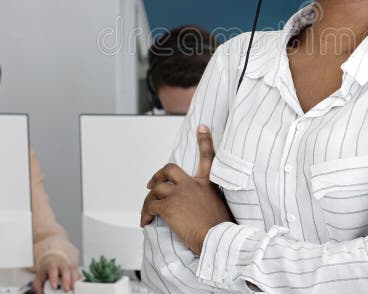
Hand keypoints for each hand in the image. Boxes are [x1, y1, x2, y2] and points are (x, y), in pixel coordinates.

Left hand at [33, 255, 79, 293]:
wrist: (54, 255)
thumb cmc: (47, 267)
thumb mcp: (40, 274)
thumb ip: (38, 285)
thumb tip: (40, 293)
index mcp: (51, 264)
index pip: (52, 269)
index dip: (54, 278)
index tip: (54, 286)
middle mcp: (61, 262)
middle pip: (65, 269)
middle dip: (66, 280)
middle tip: (66, 289)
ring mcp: (68, 263)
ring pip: (73, 269)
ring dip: (73, 279)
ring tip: (72, 287)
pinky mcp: (74, 265)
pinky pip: (78, 271)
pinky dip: (78, 277)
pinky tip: (77, 282)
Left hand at [140, 124, 232, 253]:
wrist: (216, 238)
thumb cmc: (220, 229)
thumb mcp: (222, 207)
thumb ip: (211, 201)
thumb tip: (205, 209)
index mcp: (207, 184)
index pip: (208, 157)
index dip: (204, 140)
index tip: (202, 127)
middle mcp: (192, 184)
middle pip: (170, 169)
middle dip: (158, 175)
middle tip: (152, 183)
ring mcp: (179, 194)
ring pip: (156, 190)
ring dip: (149, 200)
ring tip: (147, 211)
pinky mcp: (168, 206)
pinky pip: (150, 206)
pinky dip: (145, 214)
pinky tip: (146, 222)